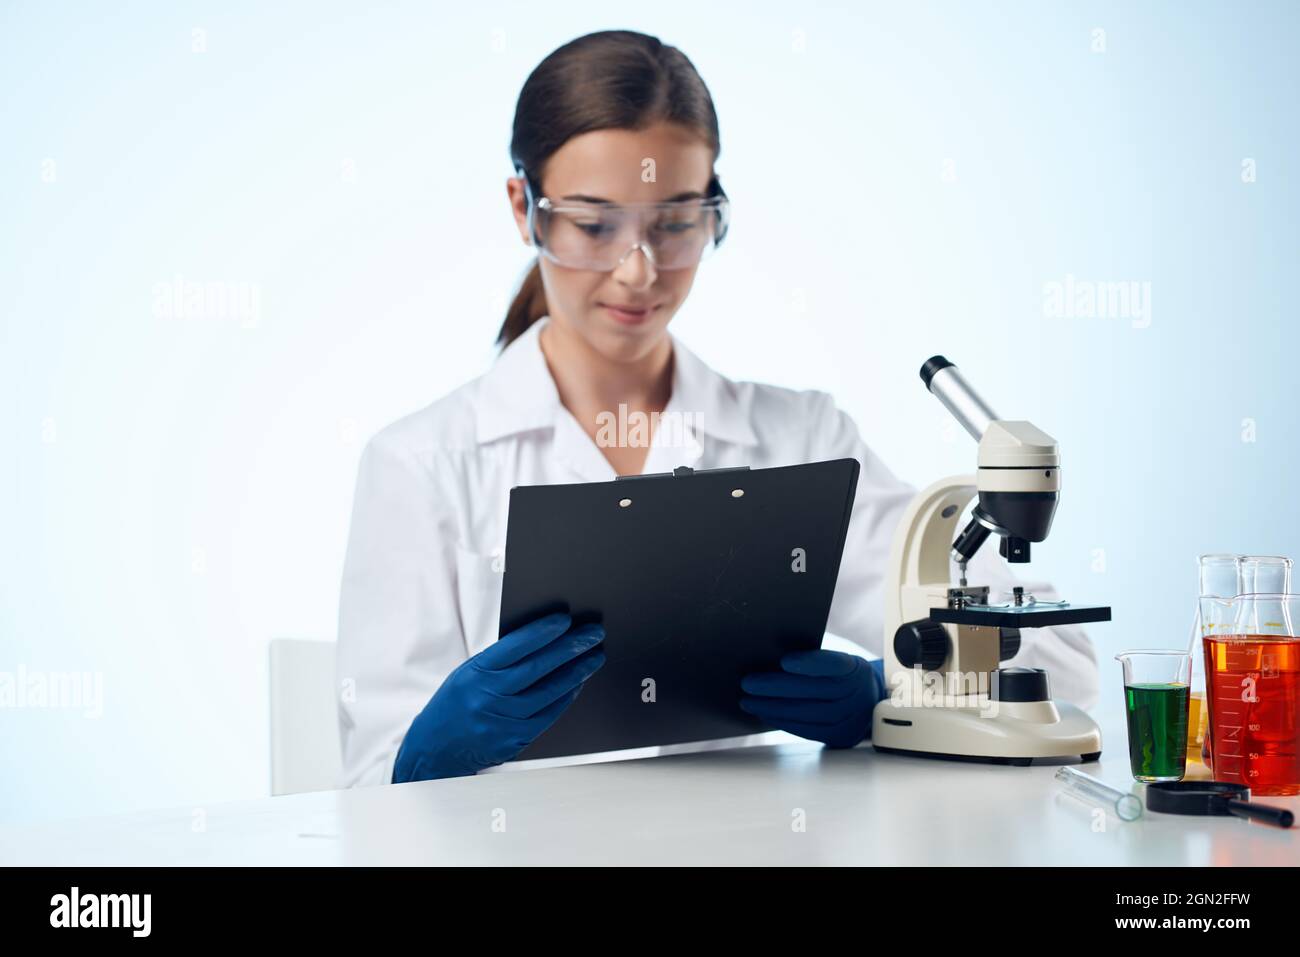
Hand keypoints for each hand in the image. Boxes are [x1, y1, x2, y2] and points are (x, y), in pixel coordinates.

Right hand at [393, 612, 604, 781]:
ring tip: (594, 658)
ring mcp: (502, 721)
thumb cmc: (454, 703)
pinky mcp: (514, 740)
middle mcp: (488, 697)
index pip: (515, 646)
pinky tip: (578, 684)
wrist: (434, 748)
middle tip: (593, 635)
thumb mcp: (468, 673)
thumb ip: (500, 659)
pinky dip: (566, 698)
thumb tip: (542, 638)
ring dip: (577, 673)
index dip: (543, 631)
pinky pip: (548, 715)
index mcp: (475, 673)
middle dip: (571, 648)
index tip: (566, 620)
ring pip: (548, 693)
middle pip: (538, 668)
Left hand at [739, 650, 884, 748]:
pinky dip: (784, 722)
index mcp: (856, 668)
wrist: (869, 701)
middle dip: (776, 687)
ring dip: (773, 708)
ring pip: (809, 713)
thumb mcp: (838, 661)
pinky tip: (766, 714)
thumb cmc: (841, 675)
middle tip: (748, 683)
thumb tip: (770, 658)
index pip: (833, 664)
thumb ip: (814, 660)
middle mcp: (859, 694)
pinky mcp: (842, 737)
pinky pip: (809, 731)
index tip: (784, 660)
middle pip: (814, 690)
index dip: (809, 663)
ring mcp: (852, 719)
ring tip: (749, 701)